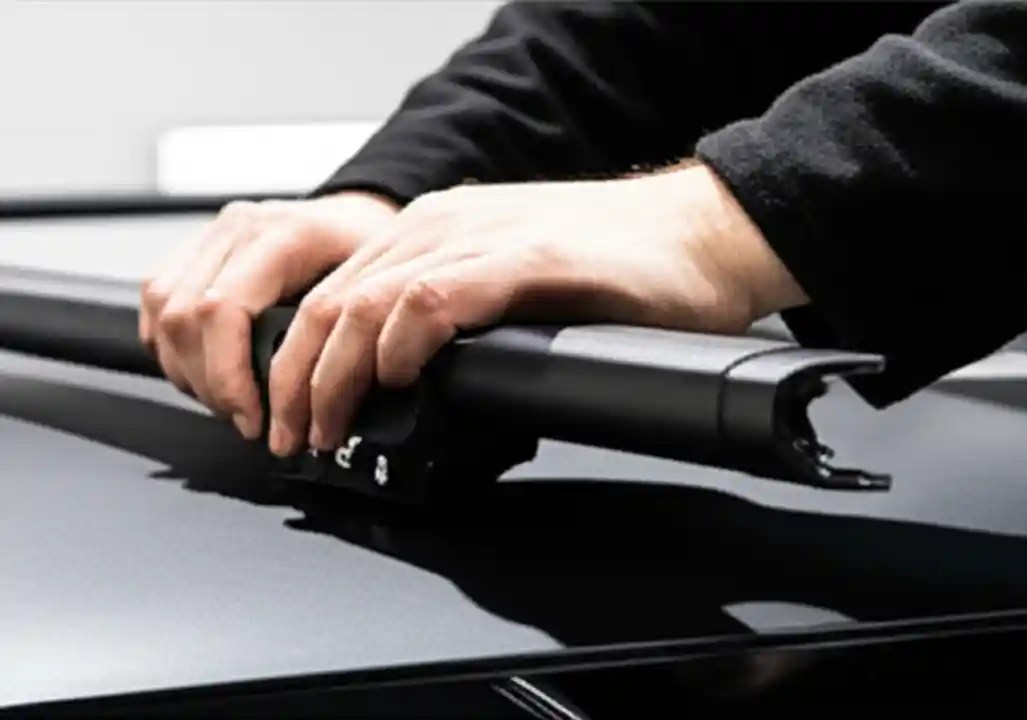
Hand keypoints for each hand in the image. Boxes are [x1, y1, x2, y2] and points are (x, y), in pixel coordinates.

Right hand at [139, 191, 397, 438]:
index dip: (227, 377)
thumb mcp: (372, 290)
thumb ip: (334, 336)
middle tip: (244, 420)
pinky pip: (157, 304)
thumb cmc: (369, 257)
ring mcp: (210, 235)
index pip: (220, 309)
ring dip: (186, 371)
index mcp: (283, 234)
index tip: (251, 419)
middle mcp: (237, 227)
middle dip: (208, 384)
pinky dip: (171, 348)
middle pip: (182, 316)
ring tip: (229, 401)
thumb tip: (314, 401)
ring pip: (161, 311)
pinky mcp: (193, 250)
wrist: (359, 220)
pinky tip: (206, 372)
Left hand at [266, 161, 806, 455]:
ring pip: (364, 303)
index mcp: (438, 232)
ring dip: (332, 377)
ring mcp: (483, 239)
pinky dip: (399, 346)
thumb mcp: (516, 285)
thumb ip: (462, 314)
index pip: (333, 293)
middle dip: (297, 382)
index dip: (297, 362)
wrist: (700, 238)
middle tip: (295, 441)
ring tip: (328, 429)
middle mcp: (445, 226)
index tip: (295, 418)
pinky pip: (432, 298)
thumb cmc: (624, 269)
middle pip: (331, 303)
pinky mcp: (526, 261)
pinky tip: (399, 381)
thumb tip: (413, 385)